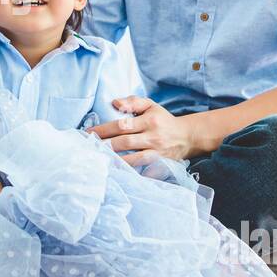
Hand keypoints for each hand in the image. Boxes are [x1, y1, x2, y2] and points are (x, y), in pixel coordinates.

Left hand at [87, 96, 205, 166]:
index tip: (89, 133)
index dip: (104, 129)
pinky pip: (146, 172)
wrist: (187, 136)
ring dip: (117, 161)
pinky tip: (119, 174)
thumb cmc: (163, 120)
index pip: (122, 125)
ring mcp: (158, 153)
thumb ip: (133, 102)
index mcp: (149, 121)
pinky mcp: (161, 165)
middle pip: (126, 143)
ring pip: (135, 159)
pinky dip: (133, 174)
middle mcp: (153, 137)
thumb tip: (114, 103)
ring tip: (100, 161)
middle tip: (88, 148)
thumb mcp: (151, 105)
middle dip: (106, 145)